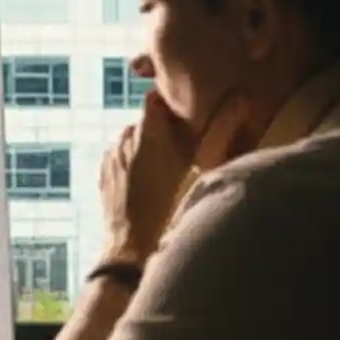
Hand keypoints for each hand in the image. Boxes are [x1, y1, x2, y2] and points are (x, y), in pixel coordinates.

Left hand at [100, 90, 251, 266]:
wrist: (131, 238)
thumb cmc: (166, 203)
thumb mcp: (188, 167)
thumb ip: (204, 134)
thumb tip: (237, 103)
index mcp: (146, 132)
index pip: (153, 100)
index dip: (166, 105)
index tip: (179, 115)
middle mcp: (124, 137)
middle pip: (143, 121)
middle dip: (157, 129)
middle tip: (175, 146)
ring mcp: (110, 153)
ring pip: (129, 139)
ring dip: (142, 146)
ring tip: (158, 168)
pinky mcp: (102, 169)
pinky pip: (118, 155)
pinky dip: (129, 161)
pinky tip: (141, 179)